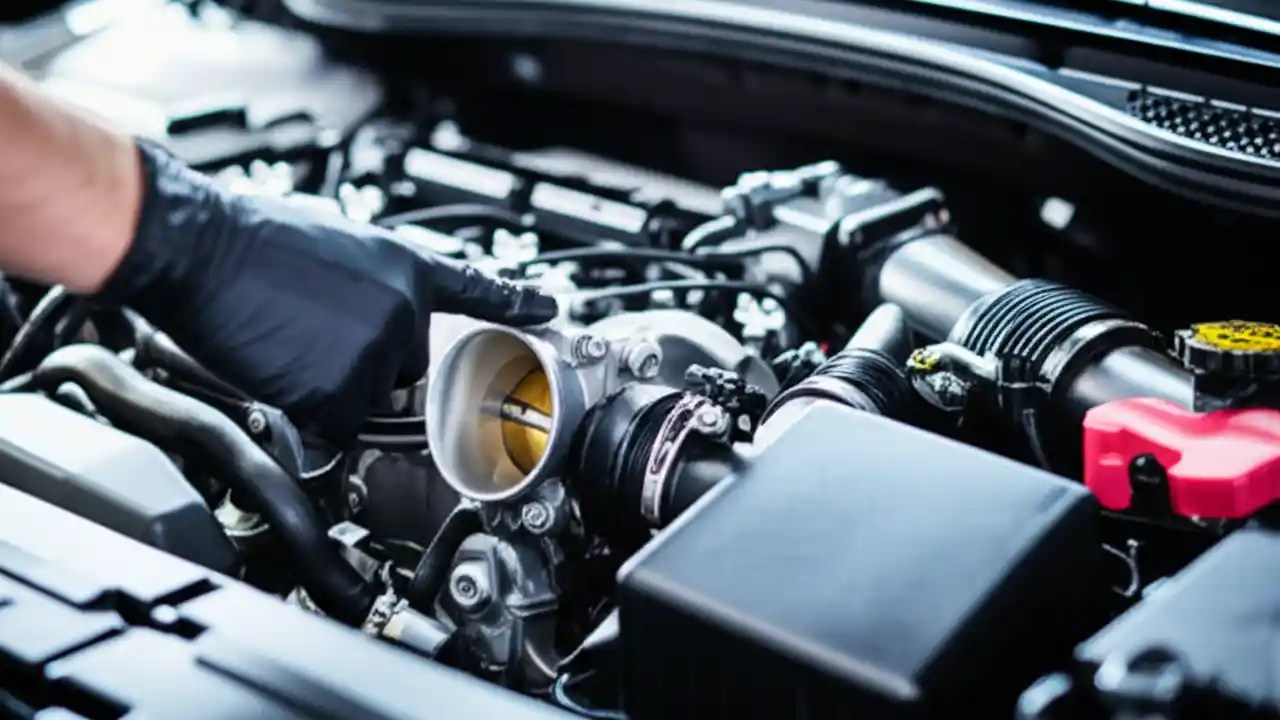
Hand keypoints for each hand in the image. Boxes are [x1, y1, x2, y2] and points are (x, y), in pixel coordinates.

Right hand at [98, 142, 556, 443]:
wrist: (204, 249)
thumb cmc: (252, 242)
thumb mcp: (334, 250)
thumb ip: (372, 292)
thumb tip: (368, 325)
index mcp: (406, 266)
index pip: (476, 289)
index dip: (517, 303)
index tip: (552, 311)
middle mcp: (406, 311)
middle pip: (405, 367)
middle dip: (367, 364)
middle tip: (316, 336)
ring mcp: (379, 352)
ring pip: (367, 398)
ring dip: (333, 387)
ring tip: (293, 344)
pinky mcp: (345, 389)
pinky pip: (335, 422)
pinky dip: (309, 410)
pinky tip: (284, 367)